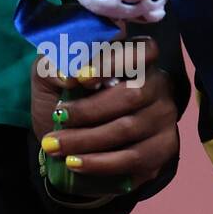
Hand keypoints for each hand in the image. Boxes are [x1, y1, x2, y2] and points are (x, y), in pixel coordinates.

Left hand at [30, 36, 179, 197]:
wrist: (68, 140)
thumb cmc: (62, 98)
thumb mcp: (48, 76)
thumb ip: (53, 66)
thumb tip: (68, 75)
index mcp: (134, 56)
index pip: (140, 50)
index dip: (114, 63)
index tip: (81, 78)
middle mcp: (157, 84)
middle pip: (132, 95)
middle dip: (89, 110)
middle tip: (57, 118)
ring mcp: (164, 117)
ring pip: (129, 129)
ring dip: (87, 140)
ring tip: (55, 145)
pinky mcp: (163, 149)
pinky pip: (134, 158)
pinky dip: (100, 163)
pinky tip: (75, 164)